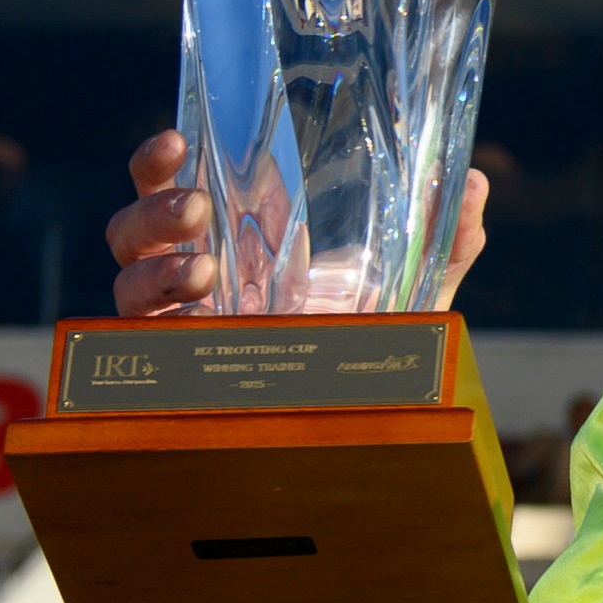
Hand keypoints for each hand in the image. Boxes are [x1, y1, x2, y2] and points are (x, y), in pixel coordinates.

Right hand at [112, 131, 490, 602]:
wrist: (374, 460)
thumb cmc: (378, 363)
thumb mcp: (414, 300)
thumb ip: (446, 242)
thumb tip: (478, 179)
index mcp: (241, 254)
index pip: (177, 196)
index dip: (159, 168)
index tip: (174, 142)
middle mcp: (198, 293)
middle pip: (134, 240)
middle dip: (152, 215)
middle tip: (199, 211)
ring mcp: (181, 344)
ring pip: (125, 295)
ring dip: (151, 272)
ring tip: (201, 271)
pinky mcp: (176, 396)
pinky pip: (133, 365)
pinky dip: (151, 339)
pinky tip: (188, 329)